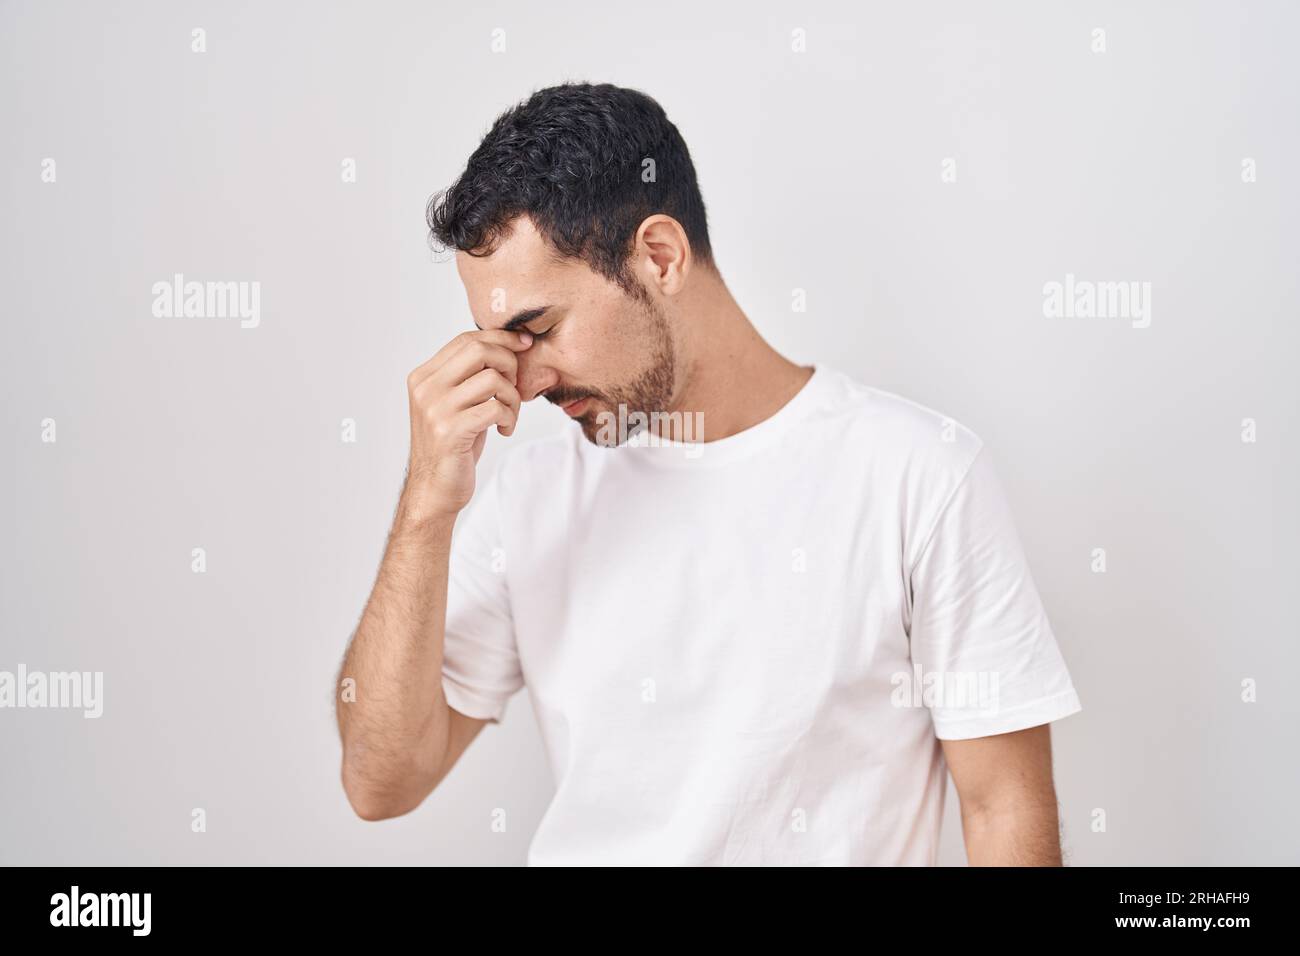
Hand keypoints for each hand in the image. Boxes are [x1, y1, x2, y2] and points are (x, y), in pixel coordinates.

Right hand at [402, 329, 531, 517]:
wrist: (434, 489)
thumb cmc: (453, 445)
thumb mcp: (456, 404)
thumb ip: (470, 376)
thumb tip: (508, 345)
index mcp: (424, 376)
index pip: (466, 340)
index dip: (500, 338)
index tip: (525, 344)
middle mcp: (425, 388)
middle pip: (479, 351)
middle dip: (509, 364)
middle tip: (514, 388)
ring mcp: (435, 409)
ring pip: (492, 380)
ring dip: (512, 398)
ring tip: (509, 416)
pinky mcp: (450, 431)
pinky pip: (495, 409)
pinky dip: (509, 418)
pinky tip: (504, 430)